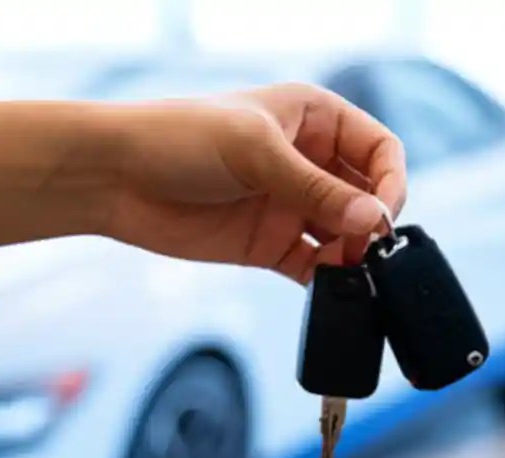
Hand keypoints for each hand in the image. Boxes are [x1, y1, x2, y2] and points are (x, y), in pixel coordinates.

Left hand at [96, 82, 406, 283]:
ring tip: (348, 273)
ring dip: (354, 257)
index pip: (380, 150)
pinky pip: (316, 268)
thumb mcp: (254, 152)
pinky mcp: (271, 245)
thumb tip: (372, 220)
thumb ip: (316, 188)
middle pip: (368, 197)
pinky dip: (329, 282)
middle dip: (373, 225)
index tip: (381, 215)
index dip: (391, 181)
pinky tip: (329, 290)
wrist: (113, 177)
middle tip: (367, 251)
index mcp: (314, 119)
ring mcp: (292, 205)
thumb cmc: (177, 138)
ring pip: (346, 237)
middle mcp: (310, 162)